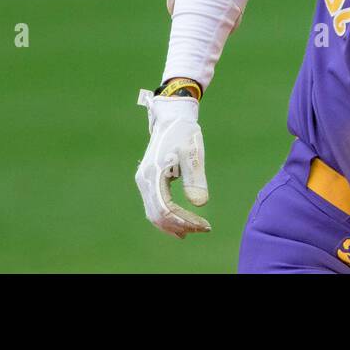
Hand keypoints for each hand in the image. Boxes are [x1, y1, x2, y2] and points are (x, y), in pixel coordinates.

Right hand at [134, 90, 210, 238]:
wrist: (172, 118)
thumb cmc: (185, 133)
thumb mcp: (193, 153)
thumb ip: (195, 178)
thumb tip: (200, 204)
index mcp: (153, 175)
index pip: (166, 209)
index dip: (185, 221)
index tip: (205, 226)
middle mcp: (144, 181)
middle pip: (158, 215)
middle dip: (181, 225)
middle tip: (204, 229)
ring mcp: (144, 181)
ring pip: (154, 213)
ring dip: (173, 224)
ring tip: (194, 230)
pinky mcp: (148, 180)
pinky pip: (154, 206)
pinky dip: (167, 217)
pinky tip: (181, 225)